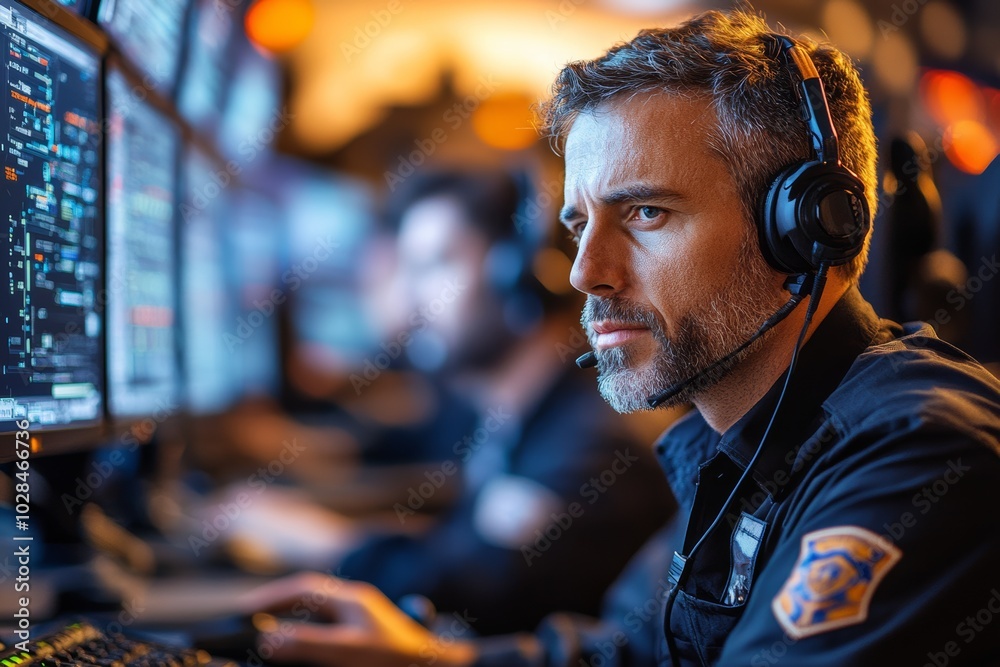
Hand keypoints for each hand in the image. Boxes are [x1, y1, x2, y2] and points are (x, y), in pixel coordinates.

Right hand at [240, 573, 478, 666]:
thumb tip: (267, 638)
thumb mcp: (347, 651)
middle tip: (249, 618)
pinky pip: (331, 625)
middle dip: (278, 604)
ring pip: (319, 610)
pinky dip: (310, 632)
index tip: (244, 612)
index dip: (271, 598)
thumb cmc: (395, 659)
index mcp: (352, 599)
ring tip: (268, 631)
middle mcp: (356, 604)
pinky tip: (302, 646)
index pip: (303, 589)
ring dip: (293, 618)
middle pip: (309, 596)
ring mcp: (362, 619)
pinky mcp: (367, 636)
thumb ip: (307, 643)